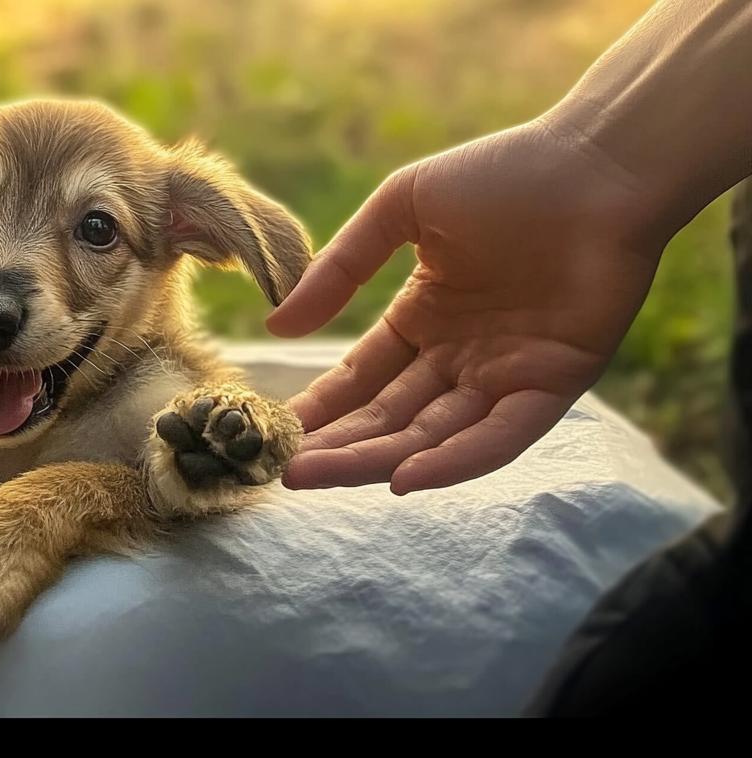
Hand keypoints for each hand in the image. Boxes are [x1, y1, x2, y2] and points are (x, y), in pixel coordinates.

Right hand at [266, 119, 672, 493]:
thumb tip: (277, 330)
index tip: (275, 432)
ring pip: (433, 435)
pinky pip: (499, 435)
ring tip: (320, 476)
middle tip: (286, 472)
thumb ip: (341, 269)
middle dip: (338, 446)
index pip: (362, 379)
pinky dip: (455, 460)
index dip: (321, 407)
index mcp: (424, 317)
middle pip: (389, 417)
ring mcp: (506, 374)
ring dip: (377, 460)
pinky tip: (406, 478)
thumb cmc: (505, 172)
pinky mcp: (554, 384)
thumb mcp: (402, 208)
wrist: (600, 164)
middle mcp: (461, 357)